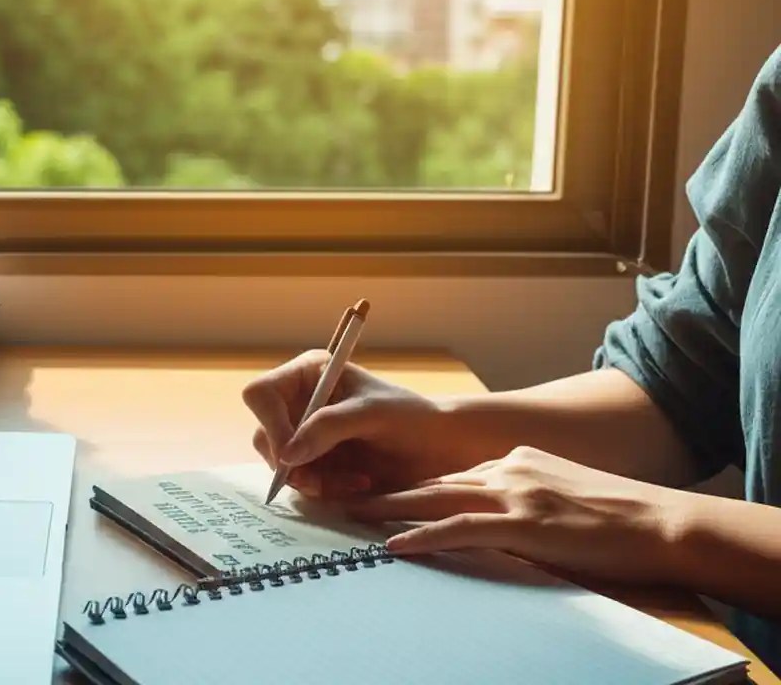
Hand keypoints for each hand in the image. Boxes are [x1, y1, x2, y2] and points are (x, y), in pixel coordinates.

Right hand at [241, 350, 481, 497]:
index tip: (291, 454)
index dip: (269, 424)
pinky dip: (327, 489)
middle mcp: (300, 402)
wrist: (441, 445)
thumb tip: (287, 454)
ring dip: (315, 480)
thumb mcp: (371, 414)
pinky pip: (302, 483)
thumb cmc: (411, 416)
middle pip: (264, 435)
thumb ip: (328, 428)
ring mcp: (306, 434)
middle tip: (320, 479)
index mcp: (309, 374)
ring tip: (356, 480)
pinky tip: (358, 483)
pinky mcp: (317, 462)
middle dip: (293, 463)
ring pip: (282, 465)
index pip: (261, 395)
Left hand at [352, 446, 688, 583]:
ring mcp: (514, 495)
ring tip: (354, 519)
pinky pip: (459, 529)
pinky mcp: (522, 524)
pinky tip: (396, 545)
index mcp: (515, 461)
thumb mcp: (558, 496)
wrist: (659, 520)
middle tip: (347, 499)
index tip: (379, 493)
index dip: (412, 485)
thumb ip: (519, 501)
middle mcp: (507, 469)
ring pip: (437, 499)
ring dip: (391, 510)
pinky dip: (422, 537)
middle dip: (387, 492)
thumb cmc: (615, 517)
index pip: (451, 474)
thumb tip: (488, 522)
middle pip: (433, 481)